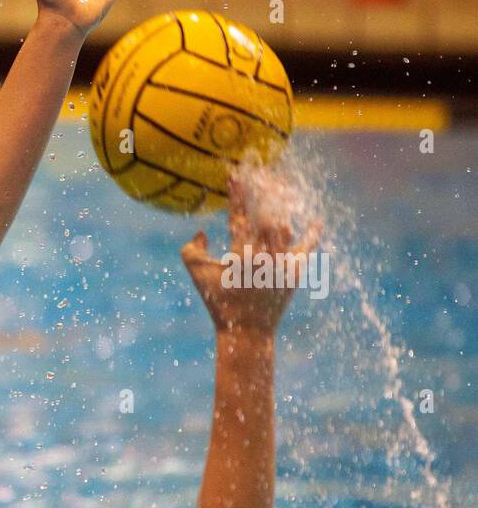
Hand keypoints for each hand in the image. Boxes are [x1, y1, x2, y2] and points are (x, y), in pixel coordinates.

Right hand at [182, 169, 322, 335]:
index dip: (237, 195)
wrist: (246, 332)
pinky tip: (316, 221)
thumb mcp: (198, 277)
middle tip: (261, 175)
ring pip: (284, 226)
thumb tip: (203, 231)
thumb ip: (190, 251)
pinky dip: (312, 235)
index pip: (239, 216)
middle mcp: (265, 257)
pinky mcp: (295, 273)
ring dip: (281, 207)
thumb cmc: (219, 304)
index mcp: (240, 256)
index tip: (235, 176)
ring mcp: (282, 264)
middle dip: (263, 193)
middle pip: (266, 215)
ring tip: (279, 189)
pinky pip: (306, 249)